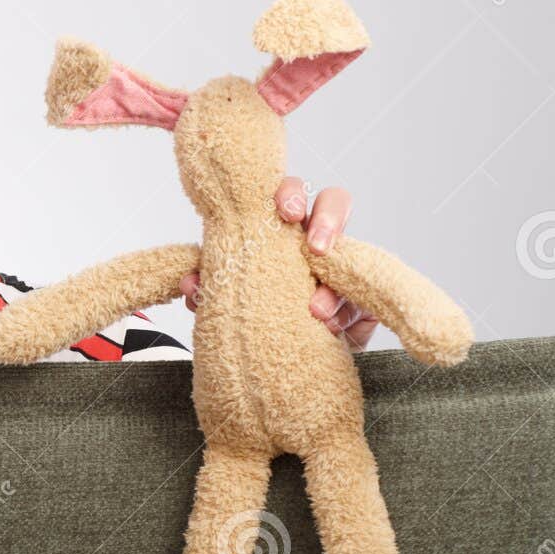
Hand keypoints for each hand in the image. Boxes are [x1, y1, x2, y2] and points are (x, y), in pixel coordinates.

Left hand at [177, 176, 377, 351]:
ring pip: (350, 258)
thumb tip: (191, 283)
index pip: (290, 193)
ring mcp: (342, 269)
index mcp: (280, 227)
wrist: (278, 360)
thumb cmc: (253, 314)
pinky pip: (360, 303)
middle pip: (333, 204)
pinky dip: (342, 315)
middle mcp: (314, 240)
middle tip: (313, 246)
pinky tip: (326, 328)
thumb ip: (215, 285)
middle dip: (326, 219)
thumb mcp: (232, 296)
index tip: (285, 211)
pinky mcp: (363, 302)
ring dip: (332, 285)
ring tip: (315, 309)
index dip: (290, 193)